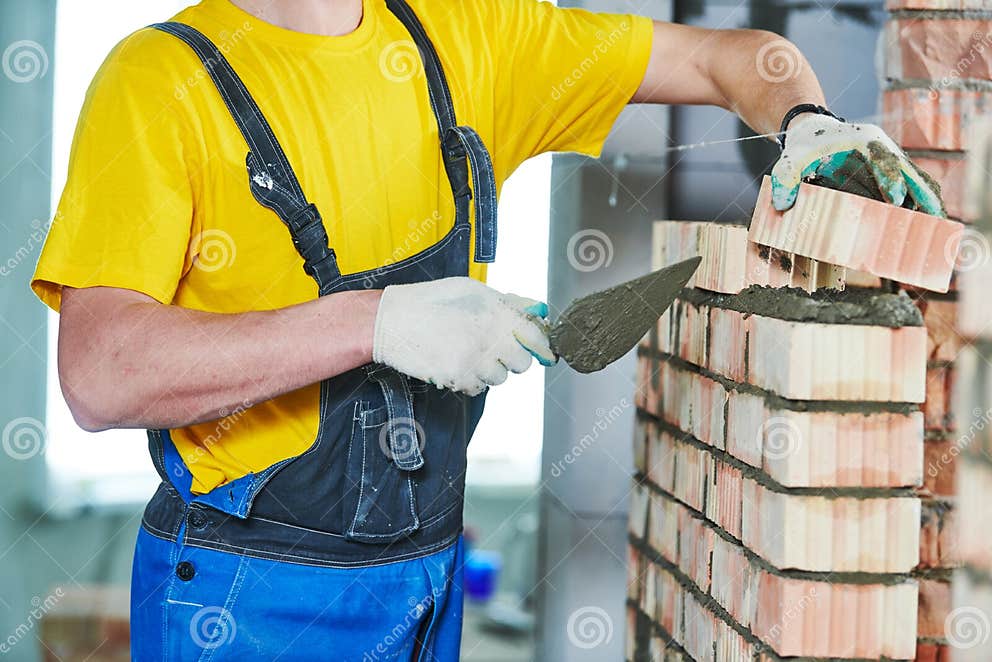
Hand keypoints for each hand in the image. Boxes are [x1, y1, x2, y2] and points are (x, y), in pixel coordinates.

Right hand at [372, 277, 555, 395]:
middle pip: (522, 363)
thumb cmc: (431, 301)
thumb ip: (508, 302)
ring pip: (500, 378)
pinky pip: (478, 387)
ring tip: (468, 352)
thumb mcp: (472, 290)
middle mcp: (489, 337)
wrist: (390, 321)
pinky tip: (456, 361)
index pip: (537, 336)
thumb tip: (539, 311)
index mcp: (496, 312)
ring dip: (491, 369)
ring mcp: (474, 360)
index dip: (542, 345)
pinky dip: (471, 379)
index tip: (545, 351)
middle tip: (495, 348)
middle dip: (513, 358)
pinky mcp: (458, 378)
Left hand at [771, 114, 945, 216]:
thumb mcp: (789, 160)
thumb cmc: (803, 146)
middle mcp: (883, 149)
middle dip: (922, 194)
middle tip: (934, 219)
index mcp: (863, 140)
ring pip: (916, 181)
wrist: (811, 133)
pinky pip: (909, 190)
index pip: (883, 157)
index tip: (895, 199)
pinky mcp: (887, 175)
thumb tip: (783, 205)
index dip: (891, 178)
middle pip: (911, 170)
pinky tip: (921, 227)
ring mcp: (888, 161)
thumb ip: (785, 179)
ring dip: (926, 203)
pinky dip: (917, 206)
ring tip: (935, 229)